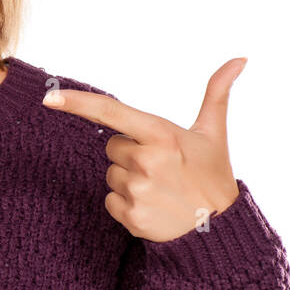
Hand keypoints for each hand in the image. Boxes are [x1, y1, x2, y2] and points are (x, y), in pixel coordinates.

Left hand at [41, 58, 244, 241]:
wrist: (219, 231)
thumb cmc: (212, 176)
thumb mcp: (214, 134)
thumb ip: (217, 93)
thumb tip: (240, 59)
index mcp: (162, 134)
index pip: (110, 112)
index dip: (77, 103)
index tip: (49, 98)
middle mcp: (147, 160)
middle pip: (112, 146)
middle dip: (131, 154)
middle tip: (162, 168)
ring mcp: (137, 190)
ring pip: (110, 174)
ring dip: (129, 179)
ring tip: (160, 189)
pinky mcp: (130, 216)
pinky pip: (110, 200)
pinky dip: (126, 204)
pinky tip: (152, 206)